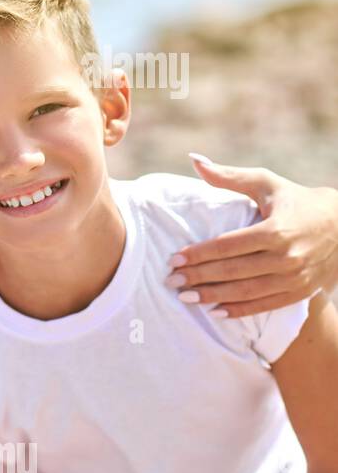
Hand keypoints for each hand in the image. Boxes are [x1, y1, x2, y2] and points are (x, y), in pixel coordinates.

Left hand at [167, 154, 337, 316]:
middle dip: (199, 277)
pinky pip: (265, 305)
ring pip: (247, 291)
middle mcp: (287, 256)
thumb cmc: (294, 200)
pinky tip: (215, 312)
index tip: (173, 259)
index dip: (199, 253)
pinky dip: (239, 310)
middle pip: (234, 270)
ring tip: (185, 298)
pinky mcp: (300, 292)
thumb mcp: (265, 183)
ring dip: (214, 297)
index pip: (228, 245)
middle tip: (170, 281)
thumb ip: (229, 176)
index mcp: (276, 229)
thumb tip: (194, 160)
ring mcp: (295, 277)